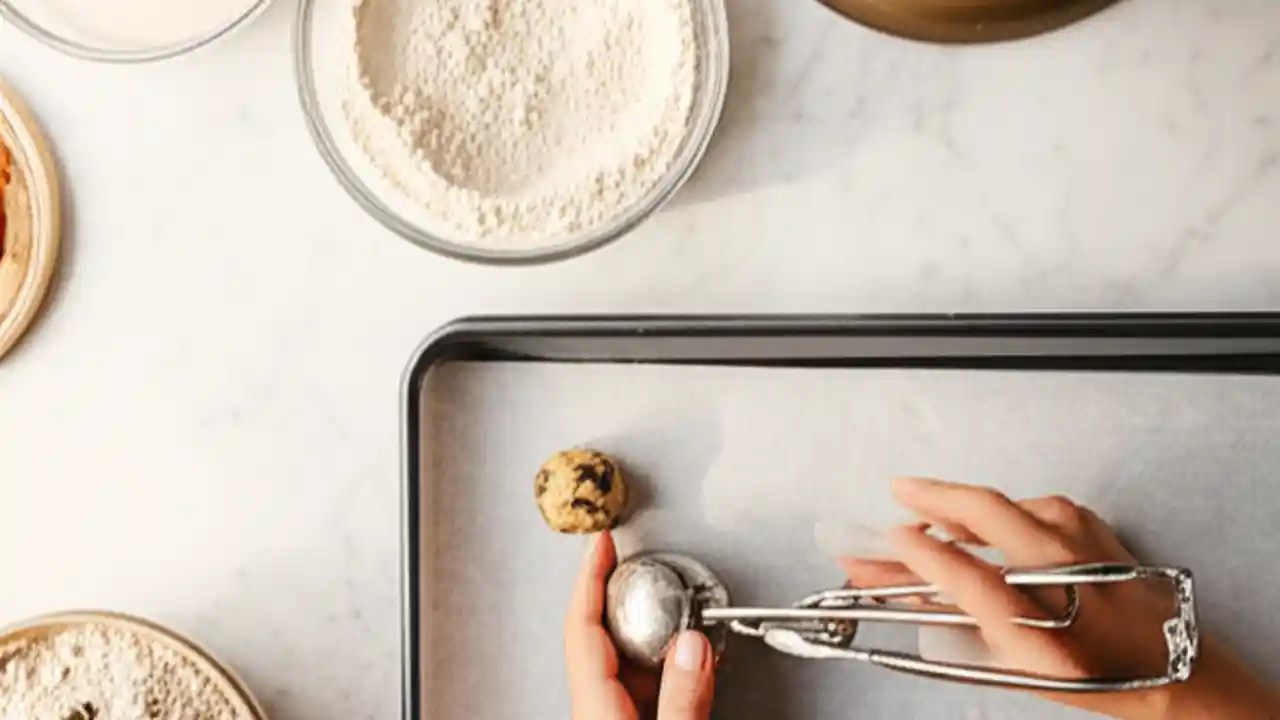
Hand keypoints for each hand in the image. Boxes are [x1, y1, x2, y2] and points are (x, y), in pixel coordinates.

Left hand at [565, 531, 715, 719]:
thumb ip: (682, 698)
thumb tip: (692, 647)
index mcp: (595, 709)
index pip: (582, 626)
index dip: (591, 576)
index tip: (601, 542)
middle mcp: (594, 712)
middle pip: (598, 636)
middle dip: (619, 591)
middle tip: (632, 556)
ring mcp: (607, 718)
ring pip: (620, 660)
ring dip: (646, 625)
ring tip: (672, 602)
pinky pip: (635, 684)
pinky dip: (657, 658)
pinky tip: (681, 659)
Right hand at [840, 477, 1279, 719]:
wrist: (1167, 664)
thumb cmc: (1095, 671)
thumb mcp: (1015, 662)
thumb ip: (960, 621)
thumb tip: (912, 589)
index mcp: (1041, 608)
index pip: (958, 568)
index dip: (912, 555)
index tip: (878, 548)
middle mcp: (1062, 559)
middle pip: (980, 509)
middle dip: (927, 498)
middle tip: (893, 494)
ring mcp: (1078, 530)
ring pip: (1002, 502)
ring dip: (958, 502)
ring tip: (922, 505)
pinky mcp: (1085, 518)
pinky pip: (1024, 505)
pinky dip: (992, 510)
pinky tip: (975, 521)